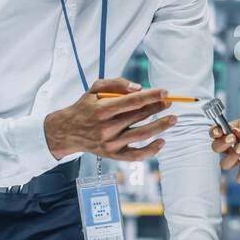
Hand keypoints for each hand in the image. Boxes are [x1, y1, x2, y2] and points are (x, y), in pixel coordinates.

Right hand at [43, 77, 175, 160]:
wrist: (67, 132)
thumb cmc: (84, 107)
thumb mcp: (94, 89)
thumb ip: (115, 84)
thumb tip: (138, 88)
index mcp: (101, 110)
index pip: (132, 102)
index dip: (151, 96)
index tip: (165, 92)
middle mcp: (106, 128)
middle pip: (139, 117)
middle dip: (157, 108)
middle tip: (169, 102)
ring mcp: (110, 143)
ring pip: (141, 135)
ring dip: (160, 126)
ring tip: (173, 119)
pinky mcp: (113, 155)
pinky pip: (136, 155)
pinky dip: (151, 150)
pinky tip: (162, 141)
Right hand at [208, 116, 239, 183]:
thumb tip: (234, 132)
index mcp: (228, 132)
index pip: (214, 133)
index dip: (214, 133)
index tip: (219, 132)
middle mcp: (229, 146)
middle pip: (216, 148)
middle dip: (222, 145)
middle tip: (232, 139)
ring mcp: (237, 158)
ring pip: (225, 164)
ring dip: (232, 157)